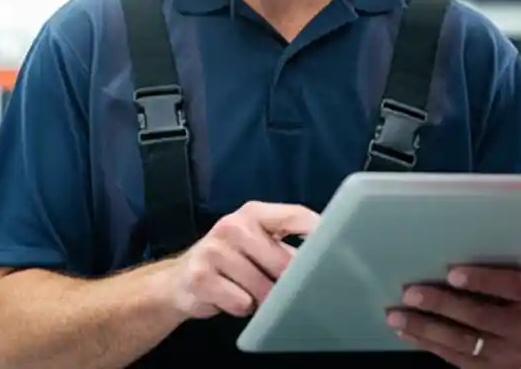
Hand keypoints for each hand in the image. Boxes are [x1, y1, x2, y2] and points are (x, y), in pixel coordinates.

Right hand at [168, 201, 319, 319]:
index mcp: (253, 213)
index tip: (340, 249)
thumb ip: (288, 246)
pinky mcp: (201, 276)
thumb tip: (326, 261)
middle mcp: (233, 225)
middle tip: (279, 286)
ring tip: (247, 289)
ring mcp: (214, 250)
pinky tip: (230, 297)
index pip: (296, 216)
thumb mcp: (257, 244)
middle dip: (287, 282)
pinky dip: (241, 307)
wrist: (181, 279)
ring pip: (262, 288)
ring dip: (261, 298)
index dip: (321, 232)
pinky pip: (240, 302)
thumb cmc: (231, 260)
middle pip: (283, 261)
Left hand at [387, 253, 520, 367]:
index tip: (451, 272)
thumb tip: (496, 223)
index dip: (483, 280)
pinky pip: (456, 358)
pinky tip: (407, 332)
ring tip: (396, 316)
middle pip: (481, 317)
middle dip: (441, 304)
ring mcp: (512, 355)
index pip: (515, 285)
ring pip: (463, 342)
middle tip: (409, 293)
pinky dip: (428, 344)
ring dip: (426, 328)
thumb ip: (517, 255)